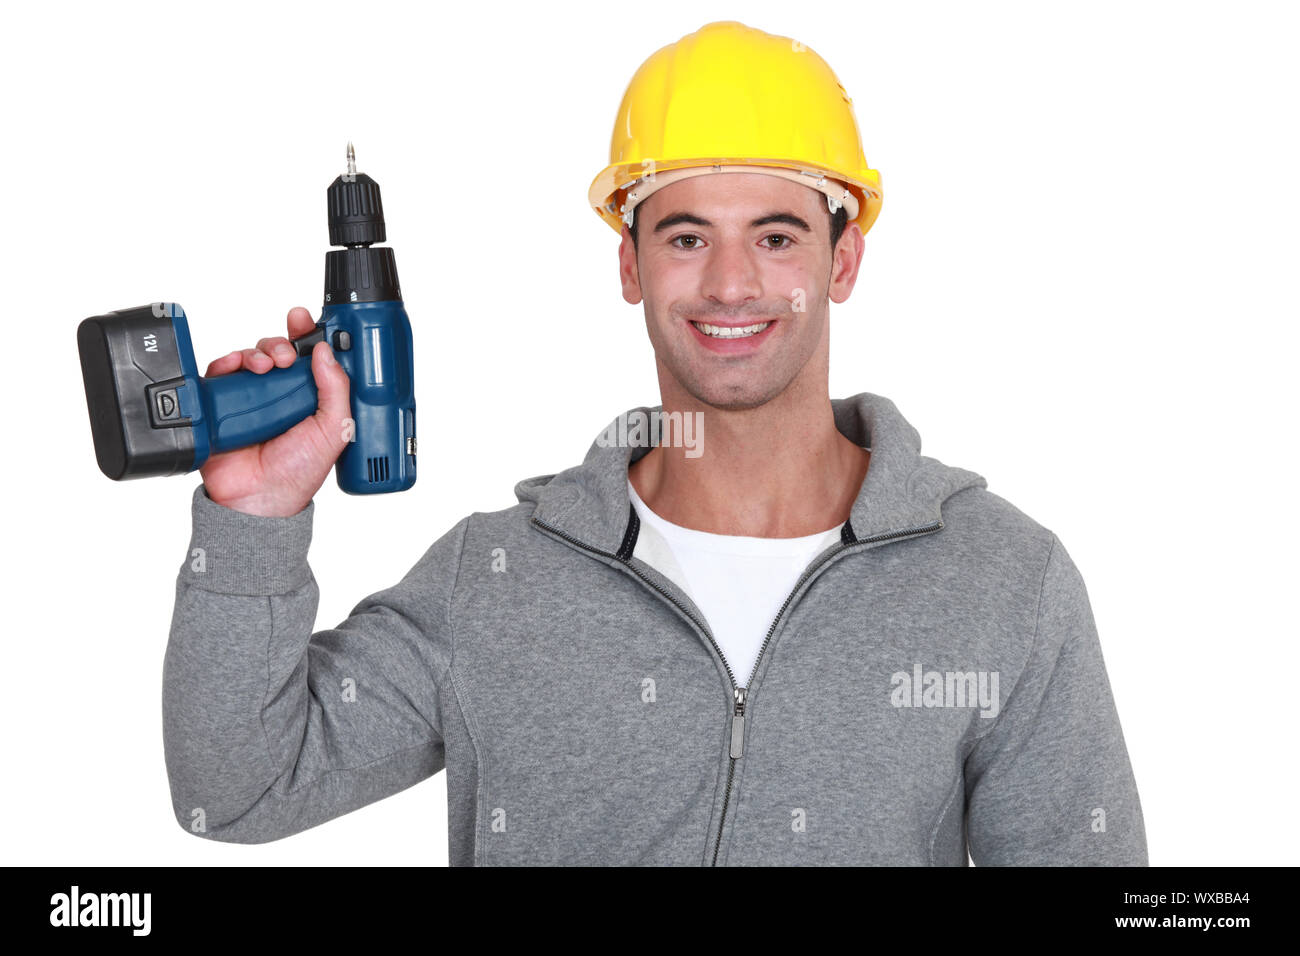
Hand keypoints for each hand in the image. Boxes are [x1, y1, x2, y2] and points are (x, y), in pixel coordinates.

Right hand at [198, 306, 351, 516]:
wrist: (259, 499)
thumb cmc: (297, 473)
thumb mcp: (333, 430)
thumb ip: (336, 391)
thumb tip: (326, 352)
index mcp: (310, 399)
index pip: (309, 358)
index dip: (307, 335)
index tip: (306, 320)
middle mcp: (280, 395)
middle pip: (277, 351)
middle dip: (281, 343)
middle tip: (286, 356)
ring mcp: (251, 398)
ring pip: (250, 357)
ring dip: (257, 352)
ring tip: (264, 365)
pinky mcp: (223, 404)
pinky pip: (220, 373)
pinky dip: (227, 362)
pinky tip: (236, 366)